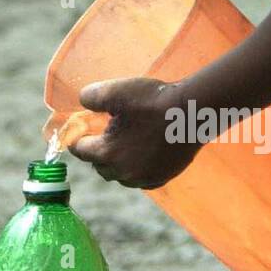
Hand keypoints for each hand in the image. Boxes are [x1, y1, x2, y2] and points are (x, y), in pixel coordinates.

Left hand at [68, 77, 198, 188]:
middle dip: (97, 152)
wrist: (192, 113)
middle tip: (104, 135)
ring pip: (120, 175)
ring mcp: (144, 179)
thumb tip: (83, 101)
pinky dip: (137, 169)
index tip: (80, 131)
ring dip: (118, 163)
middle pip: (99, 166)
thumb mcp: (116, 91)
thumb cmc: (153, 101)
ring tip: (125, 145)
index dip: (78, 138)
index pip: (80, 150)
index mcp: (107, 153)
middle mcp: (123, 173)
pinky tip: (143, 155)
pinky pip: (141, 179)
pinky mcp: (162, 178)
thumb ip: (91, 96)